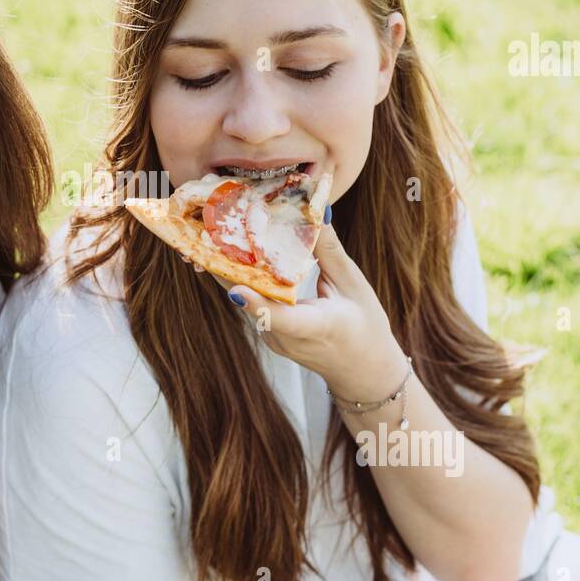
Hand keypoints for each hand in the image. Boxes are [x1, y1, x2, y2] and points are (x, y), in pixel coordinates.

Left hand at [221, 215, 408, 405]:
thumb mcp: (353, 286)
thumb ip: (330, 251)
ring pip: (245, 299)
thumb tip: (316, 209)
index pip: (283, 320)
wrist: (361, 371)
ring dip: (231, 265)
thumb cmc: (365, 326)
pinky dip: (243, 275)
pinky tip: (232, 248)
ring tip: (218, 228)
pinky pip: (250, 301)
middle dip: (231, 265)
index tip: (236, 289)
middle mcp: (287, 339)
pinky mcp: (266, 333)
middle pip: (252, 301)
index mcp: (317, 329)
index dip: (258, 304)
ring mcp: (272, 339)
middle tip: (214, 228)